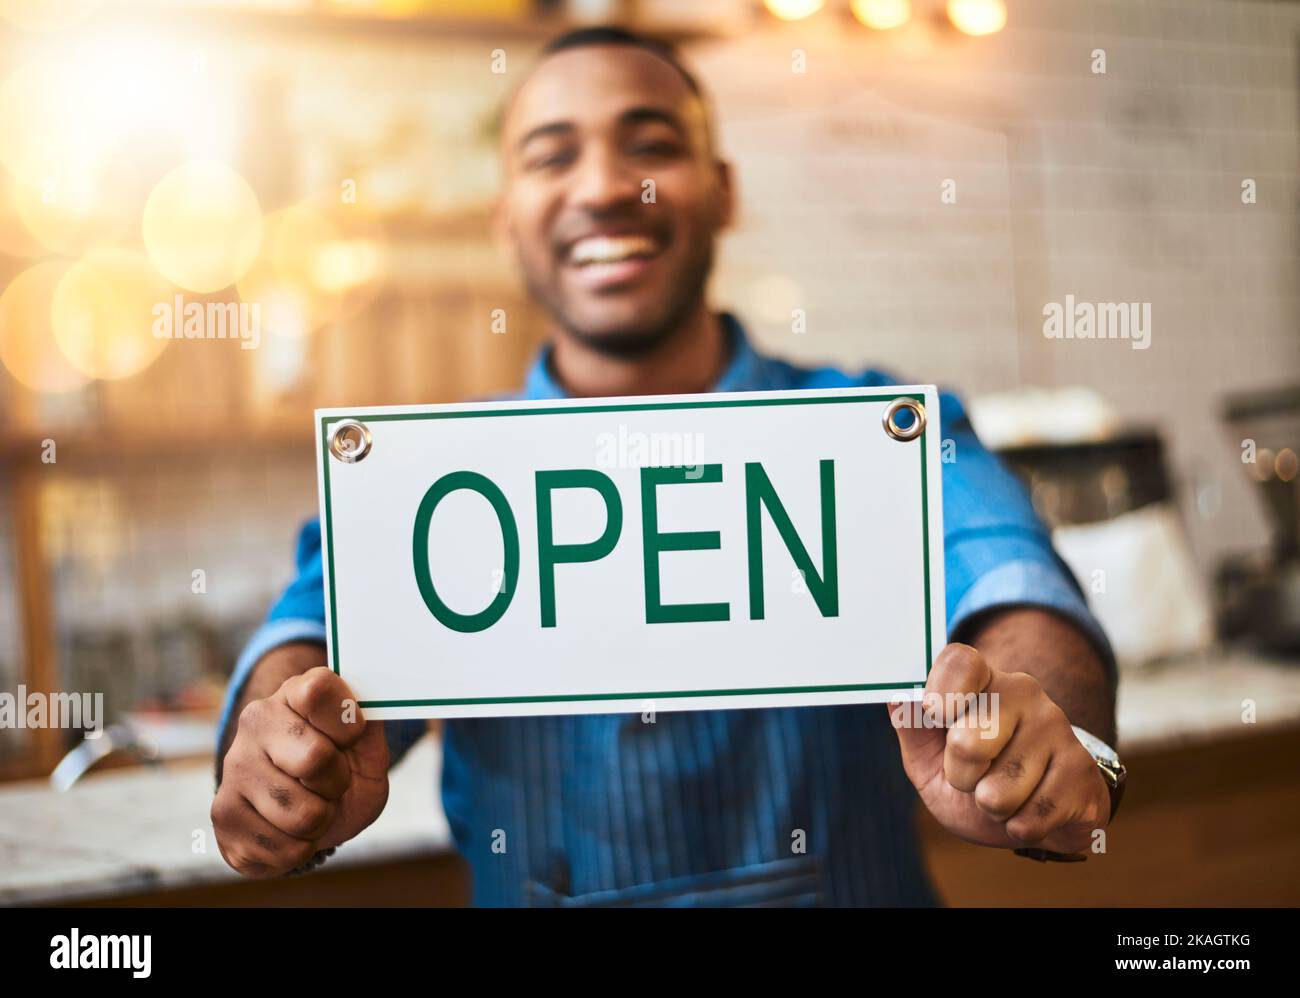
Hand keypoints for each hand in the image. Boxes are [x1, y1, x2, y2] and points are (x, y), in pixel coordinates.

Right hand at [212, 666, 388, 877]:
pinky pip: (284, 849)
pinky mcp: (223, 815)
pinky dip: (301, 848)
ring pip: (302, 813)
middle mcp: (256, 721)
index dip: (349, 724)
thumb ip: (370, 728)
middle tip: (332, 781)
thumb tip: (364, 712)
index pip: (320, 691)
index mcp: (294, 692)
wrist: (308, 811)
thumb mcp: (368, 747)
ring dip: (321, 819)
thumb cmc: (342, 769)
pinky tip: (291, 829)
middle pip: (315, 758)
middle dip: (338, 781)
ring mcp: (233, 768)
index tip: (351, 738)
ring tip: (312, 804)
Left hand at [887, 643, 1110, 854]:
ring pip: (999, 791)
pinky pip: (1029, 819)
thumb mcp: (929, 758)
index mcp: (982, 680)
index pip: (961, 662)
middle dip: (959, 777)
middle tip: (973, 775)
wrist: (1035, 816)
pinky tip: (1032, 810)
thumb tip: (898, 698)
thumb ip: (912, 729)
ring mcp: (1056, 727)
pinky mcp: (1081, 769)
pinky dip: (1019, 827)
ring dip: (992, 807)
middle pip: (966, 743)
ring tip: (1005, 793)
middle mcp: (1022, 692)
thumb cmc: (975, 781)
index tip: (937, 716)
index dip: (942, 691)